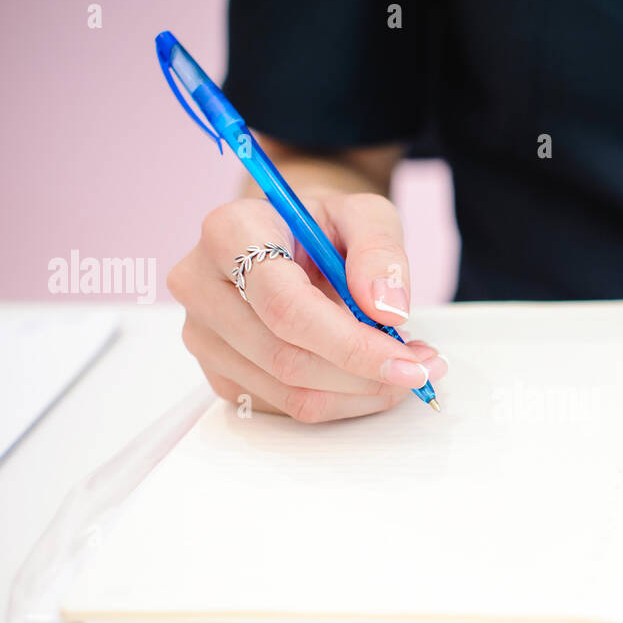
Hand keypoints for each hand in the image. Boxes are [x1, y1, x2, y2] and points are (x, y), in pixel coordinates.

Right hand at [168, 192, 445, 421]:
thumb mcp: (364, 215)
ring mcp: (203, 336)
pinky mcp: (220, 373)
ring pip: (290, 392)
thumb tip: (388, 308)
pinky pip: (286, 407)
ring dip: (360, 392)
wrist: (289, 240)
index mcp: (227, 232)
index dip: (351, 344)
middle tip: (422, 367)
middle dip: (365, 374)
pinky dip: (342, 400)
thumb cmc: (321, 226)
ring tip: (404, 366)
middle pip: (286, 358)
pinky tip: (369, 375)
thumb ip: (381, 251)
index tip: (407, 360)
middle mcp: (200, 285)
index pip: (286, 307)